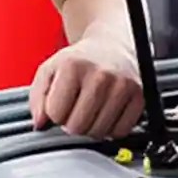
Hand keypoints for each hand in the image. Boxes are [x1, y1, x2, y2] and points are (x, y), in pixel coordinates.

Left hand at [28, 37, 143, 138]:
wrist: (111, 46)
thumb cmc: (78, 61)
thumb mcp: (49, 70)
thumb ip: (37, 97)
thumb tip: (39, 123)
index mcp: (73, 66)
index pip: (56, 113)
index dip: (54, 113)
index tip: (60, 103)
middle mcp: (100, 75)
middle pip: (78, 126)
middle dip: (71, 123)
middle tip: (74, 109)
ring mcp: (122, 86)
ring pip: (99, 132)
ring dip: (90, 127)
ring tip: (90, 110)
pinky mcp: (139, 96)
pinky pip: (121, 132)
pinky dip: (111, 129)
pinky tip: (105, 113)